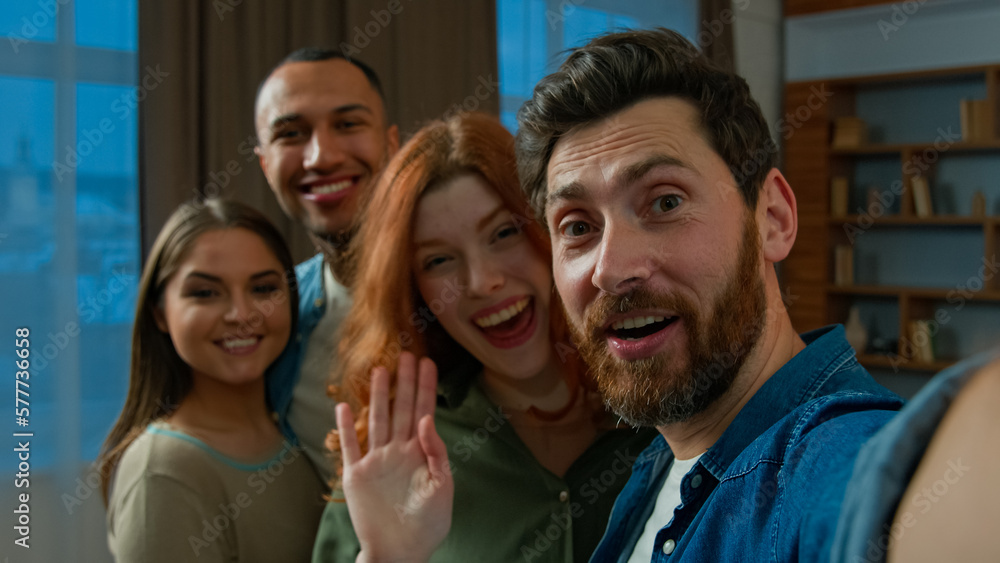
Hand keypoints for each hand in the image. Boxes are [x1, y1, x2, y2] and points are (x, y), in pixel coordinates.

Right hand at [337, 352, 452, 562]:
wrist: (401, 551)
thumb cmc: (428, 524)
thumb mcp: (442, 488)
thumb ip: (436, 453)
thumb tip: (427, 420)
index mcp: (420, 453)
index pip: (424, 411)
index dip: (426, 387)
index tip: (428, 362)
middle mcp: (397, 451)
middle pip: (400, 408)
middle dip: (404, 381)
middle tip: (406, 353)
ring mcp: (376, 461)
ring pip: (377, 420)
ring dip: (377, 395)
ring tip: (379, 369)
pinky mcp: (356, 475)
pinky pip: (349, 446)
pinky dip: (345, 427)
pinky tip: (343, 406)